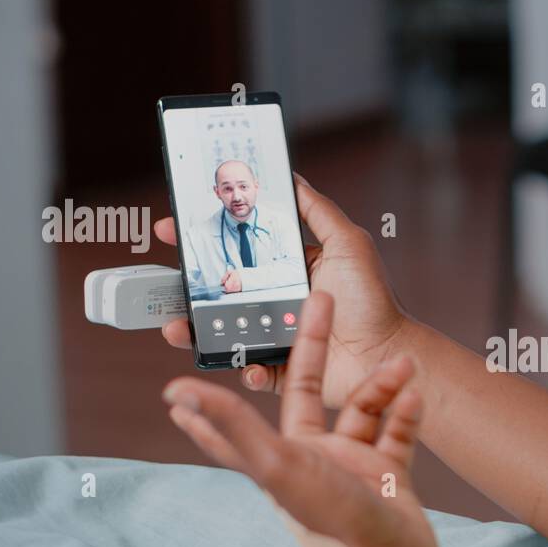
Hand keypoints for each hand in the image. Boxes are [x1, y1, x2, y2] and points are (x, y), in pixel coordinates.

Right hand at [155, 174, 408, 406]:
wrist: (386, 355)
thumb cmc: (372, 301)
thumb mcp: (349, 243)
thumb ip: (318, 211)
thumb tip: (291, 176)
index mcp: (287, 269)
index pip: (235, 248)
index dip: (202, 237)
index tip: (171, 226)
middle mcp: (276, 301)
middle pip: (218, 291)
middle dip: (183, 286)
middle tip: (161, 279)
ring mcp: (274, 336)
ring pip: (221, 332)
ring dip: (193, 330)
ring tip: (176, 327)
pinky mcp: (279, 370)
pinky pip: (249, 369)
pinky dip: (242, 368)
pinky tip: (246, 363)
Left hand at [162, 289, 437, 546]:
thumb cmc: (330, 518)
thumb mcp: (276, 463)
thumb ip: (231, 423)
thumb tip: (175, 392)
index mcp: (278, 459)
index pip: (234, 422)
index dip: (207, 406)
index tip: (179, 389)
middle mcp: (313, 459)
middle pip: (310, 393)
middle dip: (315, 348)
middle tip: (322, 302)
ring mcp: (351, 466)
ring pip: (364, 410)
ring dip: (383, 384)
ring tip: (403, 365)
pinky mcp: (388, 476)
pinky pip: (397, 434)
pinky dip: (407, 413)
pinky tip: (415, 396)